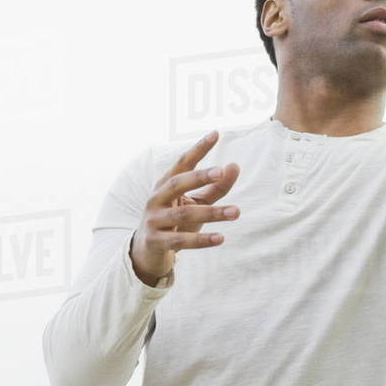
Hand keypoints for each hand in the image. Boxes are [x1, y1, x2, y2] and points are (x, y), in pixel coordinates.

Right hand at [129, 131, 240, 285]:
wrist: (148, 251)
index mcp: (166, 184)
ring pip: (184, 214)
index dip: (198, 149)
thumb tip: (235, 166)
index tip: (216, 134)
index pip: (182, 162)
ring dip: (212, 213)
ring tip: (236, 212)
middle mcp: (157, 198)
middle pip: (177, 183)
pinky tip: (221, 238)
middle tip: (221, 171)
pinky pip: (180, 240)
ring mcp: (154, 219)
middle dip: (199, 176)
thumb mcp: (196, 202)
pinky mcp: (156, 241)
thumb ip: (216, 186)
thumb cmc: (176, 220)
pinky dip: (201, 240)